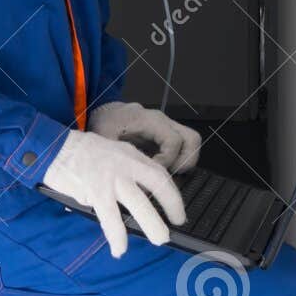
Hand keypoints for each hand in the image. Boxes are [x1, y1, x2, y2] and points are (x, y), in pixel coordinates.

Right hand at [41, 129, 185, 257]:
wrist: (52, 148)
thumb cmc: (79, 153)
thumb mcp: (110, 152)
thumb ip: (125, 171)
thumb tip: (136, 198)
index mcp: (130, 154)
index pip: (159, 173)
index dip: (171, 193)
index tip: (177, 209)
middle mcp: (125, 164)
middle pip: (157, 184)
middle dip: (171, 205)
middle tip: (176, 224)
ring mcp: (111, 177)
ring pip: (138, 203)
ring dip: (152, 224)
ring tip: (160, 239)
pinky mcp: (95, 191)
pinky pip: (110, 217)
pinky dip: (117, 235)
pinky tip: (120, 249)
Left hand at [87, 101, 201, 173]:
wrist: (104, 113)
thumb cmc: (105, 123)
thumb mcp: (105, 139)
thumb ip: (118, 158)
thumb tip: (131, 182)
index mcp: (150, 120)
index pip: (173, 141)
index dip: (167, 161)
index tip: (153, 172)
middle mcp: (163, 122)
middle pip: (192, 139)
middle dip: (185, 162)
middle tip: (168, 176)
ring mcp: (167, 128)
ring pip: (191, 143)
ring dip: (184, 162)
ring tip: (166, 176)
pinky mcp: (166, 136)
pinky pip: (183, 148)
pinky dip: (178, 161)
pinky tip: (160, 173)